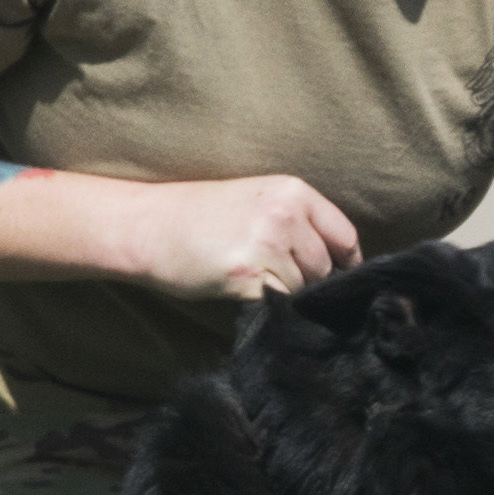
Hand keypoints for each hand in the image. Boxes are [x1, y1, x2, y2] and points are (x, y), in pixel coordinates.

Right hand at [119, 175, 362, 300]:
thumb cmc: (201, 216)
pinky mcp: (248, 275)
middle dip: (307, 280)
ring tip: (249, 276)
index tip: (334, 275)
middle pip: (325, 267)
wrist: (148, 226)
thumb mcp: (257, 200)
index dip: (344, 262)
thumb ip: (298, 222)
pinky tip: (239, 286)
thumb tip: (337, 263)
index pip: (345, 237)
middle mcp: (286, 214)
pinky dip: (264, 302)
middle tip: (271, 274)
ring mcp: (268, 244)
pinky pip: (277, 301)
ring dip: (284, 292)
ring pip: (303, 288)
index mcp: (293, 191)